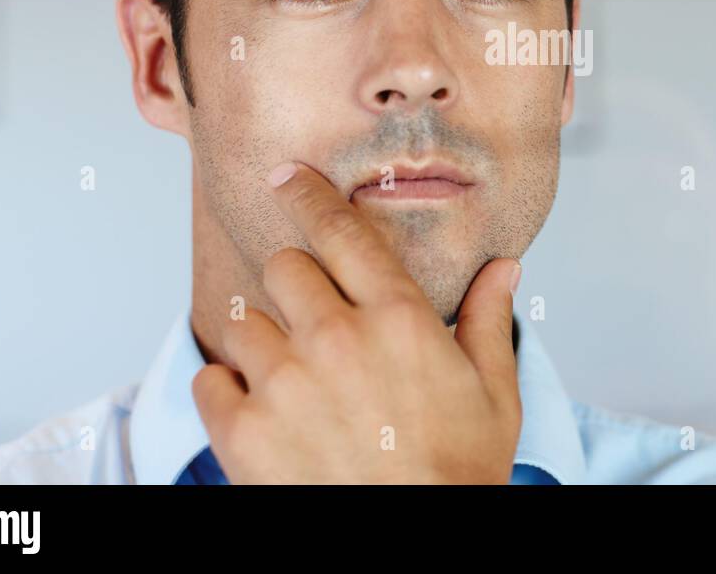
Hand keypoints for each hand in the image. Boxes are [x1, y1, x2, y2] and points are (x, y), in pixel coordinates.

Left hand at [191, 161, 522, 482]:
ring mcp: (284, 384)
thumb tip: (505, 268)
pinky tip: (261, 411)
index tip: (287, 178)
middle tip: (312, 319)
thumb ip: (488, 320)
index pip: (341, 230)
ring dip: (262, 339)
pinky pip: (210, 378)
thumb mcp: (493, 393)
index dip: (308, 195)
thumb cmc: (456, 476)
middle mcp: (336, 338)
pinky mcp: (243, 432)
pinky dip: (227, 389)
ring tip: (291, 377)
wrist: (418, 551)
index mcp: (398, 319)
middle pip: (284, 266)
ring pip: (243, 319)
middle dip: (296, 284)